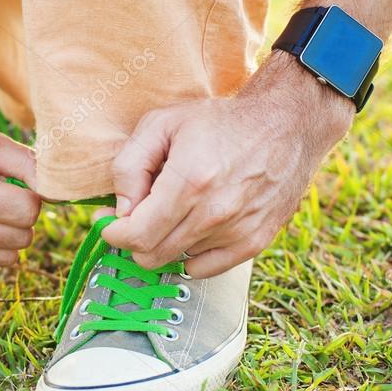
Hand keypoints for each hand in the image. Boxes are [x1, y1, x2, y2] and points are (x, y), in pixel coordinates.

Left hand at [101, 52, 353, 277]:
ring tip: (172, 210)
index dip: (111, 232)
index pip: (135, 235)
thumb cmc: (218, 121)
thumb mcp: (161, 124)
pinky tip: (191, 226)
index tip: (106, 221)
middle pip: (151, 255)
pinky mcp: (255, 242)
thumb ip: (129, 166)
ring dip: (163, 241)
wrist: (285, 124)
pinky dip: (190, 253)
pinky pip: (205, 268)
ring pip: (175, 260)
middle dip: (133, 238)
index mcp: (188, 182)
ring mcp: (237, 231)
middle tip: (135, 215)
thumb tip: (120, 209)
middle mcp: (214, 213)